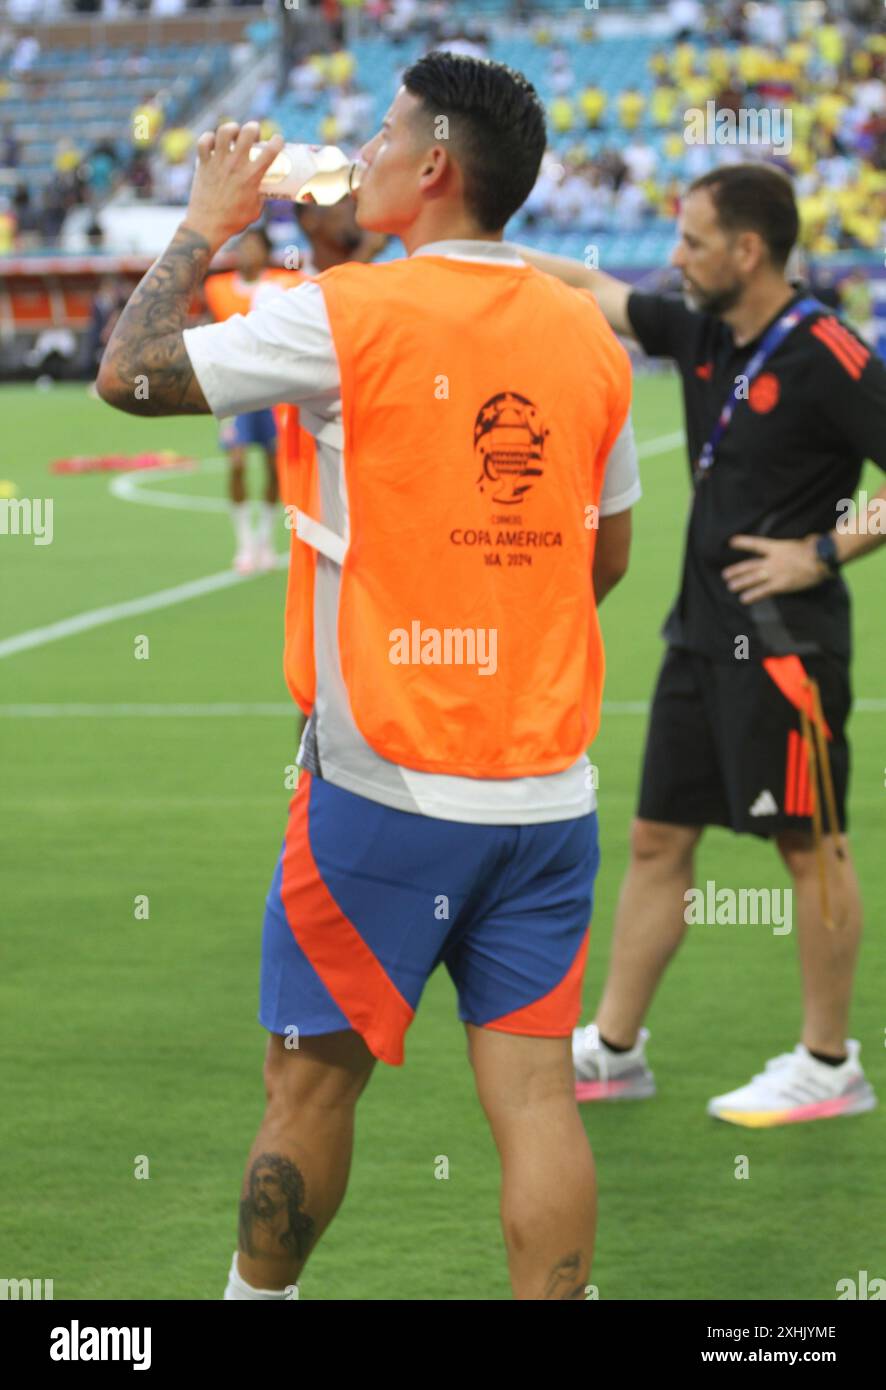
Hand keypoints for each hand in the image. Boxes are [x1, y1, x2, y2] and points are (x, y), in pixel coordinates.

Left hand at [181, 121, 284, 253]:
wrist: (207, 226)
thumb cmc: (233, 222)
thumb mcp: (255, 211)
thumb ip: (260, 197)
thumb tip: (262, 191)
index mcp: (252, 176)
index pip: (271, 150)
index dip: (278, 141)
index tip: (277, 141)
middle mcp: (236, 164)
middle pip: (247, 132)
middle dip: (253, 128)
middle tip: (253, 135)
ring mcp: (218, 162)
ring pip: (224, 131)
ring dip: (232, 128)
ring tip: (234, 134)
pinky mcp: (203, 164)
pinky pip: (204, 141)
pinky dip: (208, 138)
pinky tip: (213, 142)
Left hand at [722, 534, 828, 603]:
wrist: (821, 559)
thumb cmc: (816, 549)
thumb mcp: (803, 541)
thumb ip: (796, 543)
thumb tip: (807, 539)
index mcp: (777, 547)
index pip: (755, 544)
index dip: (742, 542)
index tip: (731, 542)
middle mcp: (772, 560)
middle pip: (749, 565)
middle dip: (736, 570)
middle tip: (725, 575)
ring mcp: (775, 573)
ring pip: (752, 578)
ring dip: (740, 583)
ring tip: (730, 587)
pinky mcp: (780, 585)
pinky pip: (763, 591)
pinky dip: (752, 595)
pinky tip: (743, 599)